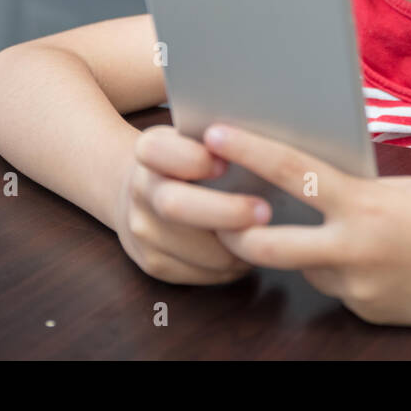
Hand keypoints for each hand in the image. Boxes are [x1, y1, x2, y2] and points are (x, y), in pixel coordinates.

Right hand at [113, 124, 270, 284]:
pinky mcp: (154, 263)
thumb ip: (222, 136)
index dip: (193, 159)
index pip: (159, 151)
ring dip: (236, 247)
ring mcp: (144, 231)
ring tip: (268, 236)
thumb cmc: (189, 158)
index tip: (226, 164)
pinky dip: (230, 266)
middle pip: (175, 206)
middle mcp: (141, 191)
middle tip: (265, 212)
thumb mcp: (196, 136)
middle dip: (225, 212)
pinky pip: (199, 274)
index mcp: (151, 151)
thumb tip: (268, 140)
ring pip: (194, 249)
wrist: (144, 193)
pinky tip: (248, 252)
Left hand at [202, 123, 410, 325]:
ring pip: (304, 268)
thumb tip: (303, 187)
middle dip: (235, 227)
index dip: (247, 149)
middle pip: (265, 244)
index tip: (214, 131)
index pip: (290, 172)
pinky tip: (369, 259)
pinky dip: (339, 271)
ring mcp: (360, 290)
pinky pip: (337, 289)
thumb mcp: (398, 188)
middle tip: (219, 209)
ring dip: (298, 250)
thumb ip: (350, 191)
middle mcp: (354, 253)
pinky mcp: (370, 314)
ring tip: (312, 227)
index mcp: (364, 206)